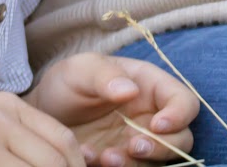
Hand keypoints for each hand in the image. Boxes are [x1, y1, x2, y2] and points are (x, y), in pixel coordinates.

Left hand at [28, 54, 198, 165]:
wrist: (42, 114)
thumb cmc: (67, 83)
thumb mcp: (80, 69)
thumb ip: (105, 75)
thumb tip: (130, 90)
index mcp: (150, 86)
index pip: (184, 101)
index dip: (179, 114)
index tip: (158, 124)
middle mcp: (151, 117)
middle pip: (181, 137)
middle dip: (162, 146)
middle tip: (134, 146)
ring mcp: (138, 143)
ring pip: (159, 161)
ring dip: (137, 163)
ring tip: (106, 157)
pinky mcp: (122, 162)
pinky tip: (88, 156)